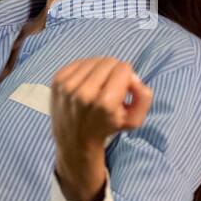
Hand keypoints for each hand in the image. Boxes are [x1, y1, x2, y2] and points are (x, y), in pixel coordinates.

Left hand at [50, 57, 152, 200]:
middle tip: (111, 88)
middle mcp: (84, 93)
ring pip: (94, 60)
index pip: (124, 68)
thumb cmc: (106, 127)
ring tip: (98, 86)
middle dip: (115, 72)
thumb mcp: (133, 120)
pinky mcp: (57, 81)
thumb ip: (143, 97)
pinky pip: (79, 62)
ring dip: (100, 70)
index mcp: (105, 104)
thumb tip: (134, 78)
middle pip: (109, 62)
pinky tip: (86, 84)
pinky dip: (86, 70)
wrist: (74, 140)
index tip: (123, 90)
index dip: (127, 78)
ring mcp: (67, 86)